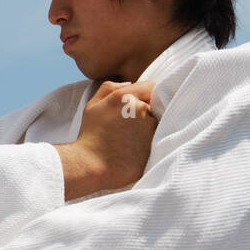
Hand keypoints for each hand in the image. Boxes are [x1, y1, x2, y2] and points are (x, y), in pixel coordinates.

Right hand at [60, 80, 156, 195]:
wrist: (91, 166)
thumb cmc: (90, 136)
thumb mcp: (92, 106)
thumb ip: (109, 88)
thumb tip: (131, 83)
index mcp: (125, 97)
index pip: (150, 87)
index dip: (146, 94)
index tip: (139, 103)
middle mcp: (141, 109)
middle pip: (154, 105)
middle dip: (146, 111)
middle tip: (130, 124)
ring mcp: (150, 128)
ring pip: (156, 122)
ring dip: (148, 127)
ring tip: (130, 138)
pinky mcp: (155, 145)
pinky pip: (158, 138)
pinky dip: (149, 141)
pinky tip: (135, 148)